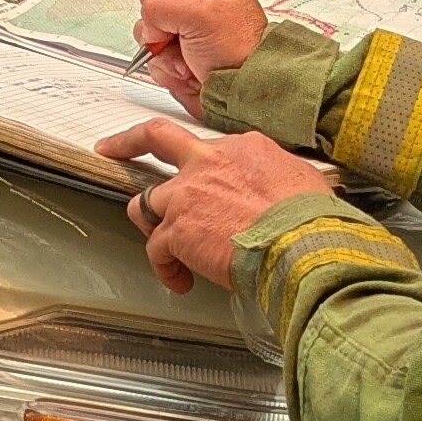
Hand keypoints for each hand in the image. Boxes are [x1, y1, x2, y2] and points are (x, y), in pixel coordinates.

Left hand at [94, 115, 335, 294]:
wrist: (301, 242)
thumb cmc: (311, 220)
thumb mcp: (300, 181)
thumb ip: (276, 180)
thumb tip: (279, 194)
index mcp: (242, 148)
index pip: (207, 147)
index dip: (198, 164)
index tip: (191, 169)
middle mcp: (208, 162)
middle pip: (157, 138)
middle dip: (127, 141)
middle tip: (111, 149)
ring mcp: (187, 193)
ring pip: (145, 202)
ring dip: (152, 227)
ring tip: (168, 252)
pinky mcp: (176, 229)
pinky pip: (156, 248)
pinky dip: (165, 268)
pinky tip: (181, 282)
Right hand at [132, 0, 273, 105]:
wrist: (241, 91)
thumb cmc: (238, 49)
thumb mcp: (200, 14)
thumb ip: (160, 5)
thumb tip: (147, 21)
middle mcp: (194, 1)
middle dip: (158, 17)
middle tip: (176, 29)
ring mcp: (182, 28)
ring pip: (146, 26)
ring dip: (162, 47)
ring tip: (187, 56)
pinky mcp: (174, 52)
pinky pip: (151, 53)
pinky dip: (164, 66)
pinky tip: (185, 71)